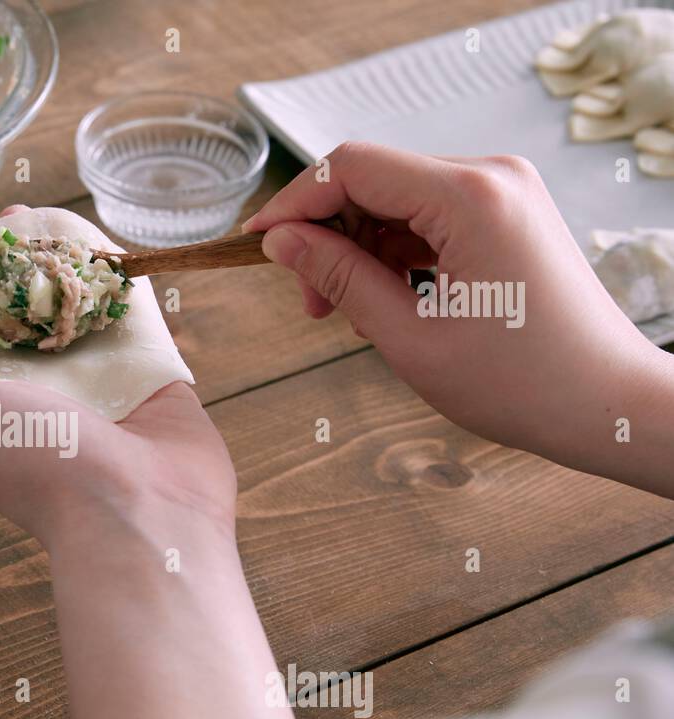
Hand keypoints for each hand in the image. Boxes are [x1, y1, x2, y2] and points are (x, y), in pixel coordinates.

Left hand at [0, 206, 317, 718]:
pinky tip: (111, 246)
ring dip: (74, 264)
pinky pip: (136, 317)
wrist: (135, 510)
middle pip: (29, 311)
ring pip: (83, 307)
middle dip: (25, 262)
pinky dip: (124, 281)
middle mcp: (45, 393)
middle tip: (26, 214)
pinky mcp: (154, 374)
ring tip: (62, 219)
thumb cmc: (37, 464)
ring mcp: (101, 383)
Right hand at [243, 142, 673, 483]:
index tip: (258, 243)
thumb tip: (281, 242)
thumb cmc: (520, 382)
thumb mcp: (409, 336)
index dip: (294, 202)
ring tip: (346, 311)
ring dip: (358, 248)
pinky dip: (394, 253)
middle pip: (373, 180)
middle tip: (311, 302)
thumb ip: (340, 278)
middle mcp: (491, 176)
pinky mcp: (506, 214)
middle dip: (328, 235)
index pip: (352, 167)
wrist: (606, 404)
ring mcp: (503, 192)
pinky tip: (385, 299)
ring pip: (396, 200)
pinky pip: (428, 217)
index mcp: (470, 197)